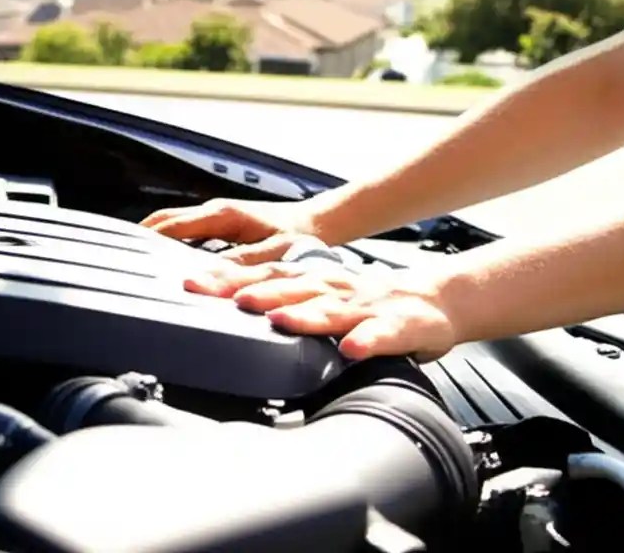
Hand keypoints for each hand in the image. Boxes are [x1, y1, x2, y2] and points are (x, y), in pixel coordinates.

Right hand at [140, 198, 327, 263]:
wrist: (319, 223)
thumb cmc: (301, 237)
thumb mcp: (272, 253)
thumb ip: (240, 264)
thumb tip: (207, 277)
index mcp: (221, 214)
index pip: (169, 225)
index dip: (145, 239)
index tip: (125, 255)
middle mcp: (214, 211)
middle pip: (163, 221)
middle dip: (140, 238)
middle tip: (119, 260)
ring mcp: (215, 217)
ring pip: (172, 225)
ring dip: (154, 241)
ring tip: (134, 264)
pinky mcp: (220, 225)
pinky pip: (185, 232)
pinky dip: (169, 243)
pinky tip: (165, 263)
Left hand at [185, 263, 460, 361]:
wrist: (434, 300)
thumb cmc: (365, 304)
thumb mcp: (317, 296)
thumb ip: (279, 303)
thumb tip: (223, 309)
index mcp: (311, 280)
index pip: (261, 274)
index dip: (224, 277)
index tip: (188, 284)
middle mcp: (332, 288)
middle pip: (286, 287)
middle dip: (248, 291)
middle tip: (214, 295)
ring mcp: (364, 307)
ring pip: (330, 308)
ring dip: (303, 314)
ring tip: (278, 320)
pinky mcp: (399, 326)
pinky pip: (382, 335)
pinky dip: (367, 340)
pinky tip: (351, 350)